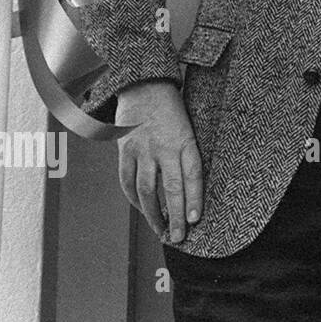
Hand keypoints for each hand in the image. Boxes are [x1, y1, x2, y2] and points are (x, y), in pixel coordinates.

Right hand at [116, 80, 202, 243]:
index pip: (193, 174)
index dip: (194, 198)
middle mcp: (164, 146)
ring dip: (153, 214)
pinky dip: (134, 199)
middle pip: (171, 187)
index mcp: (186, 139)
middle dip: (175, 215)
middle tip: (179, 237)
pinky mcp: (125, 150)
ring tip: (162, 230)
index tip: (195, 219)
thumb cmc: (173, 108)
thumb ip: (189, 154)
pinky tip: (143, 210)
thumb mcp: (190, 126)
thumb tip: (192, 187)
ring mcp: (142, 149)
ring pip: (146, 189)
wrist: (144, 84)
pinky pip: (127, 180)